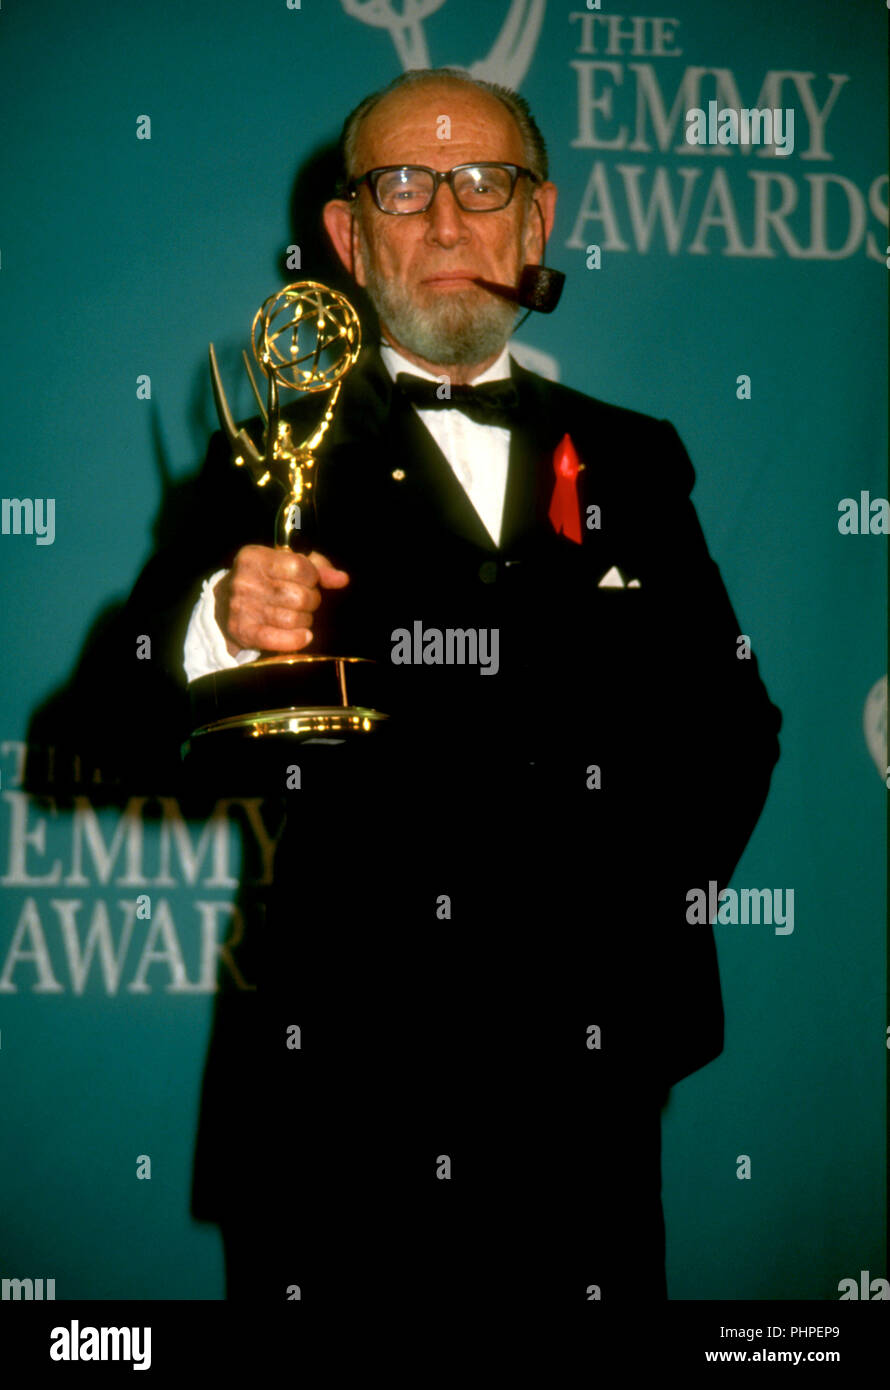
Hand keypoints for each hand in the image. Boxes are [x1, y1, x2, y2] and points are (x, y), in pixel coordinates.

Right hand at [214, 545, 349, 656]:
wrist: (224, 606)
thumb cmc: (263, 581)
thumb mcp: (284, 563)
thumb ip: (317, 567)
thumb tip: (341, 579)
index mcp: (254, 558)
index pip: (299, 566)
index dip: (312, 577)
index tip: (308, 581)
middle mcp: (244, 581)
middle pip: (300, 596)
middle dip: (311, 602)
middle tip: (304, 602)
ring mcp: (241, 607)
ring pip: (293, 619)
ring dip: (304, 621)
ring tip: (297, 616)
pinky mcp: (243, 631)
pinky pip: (279, 639)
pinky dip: (297, 639)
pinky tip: (302, 635)